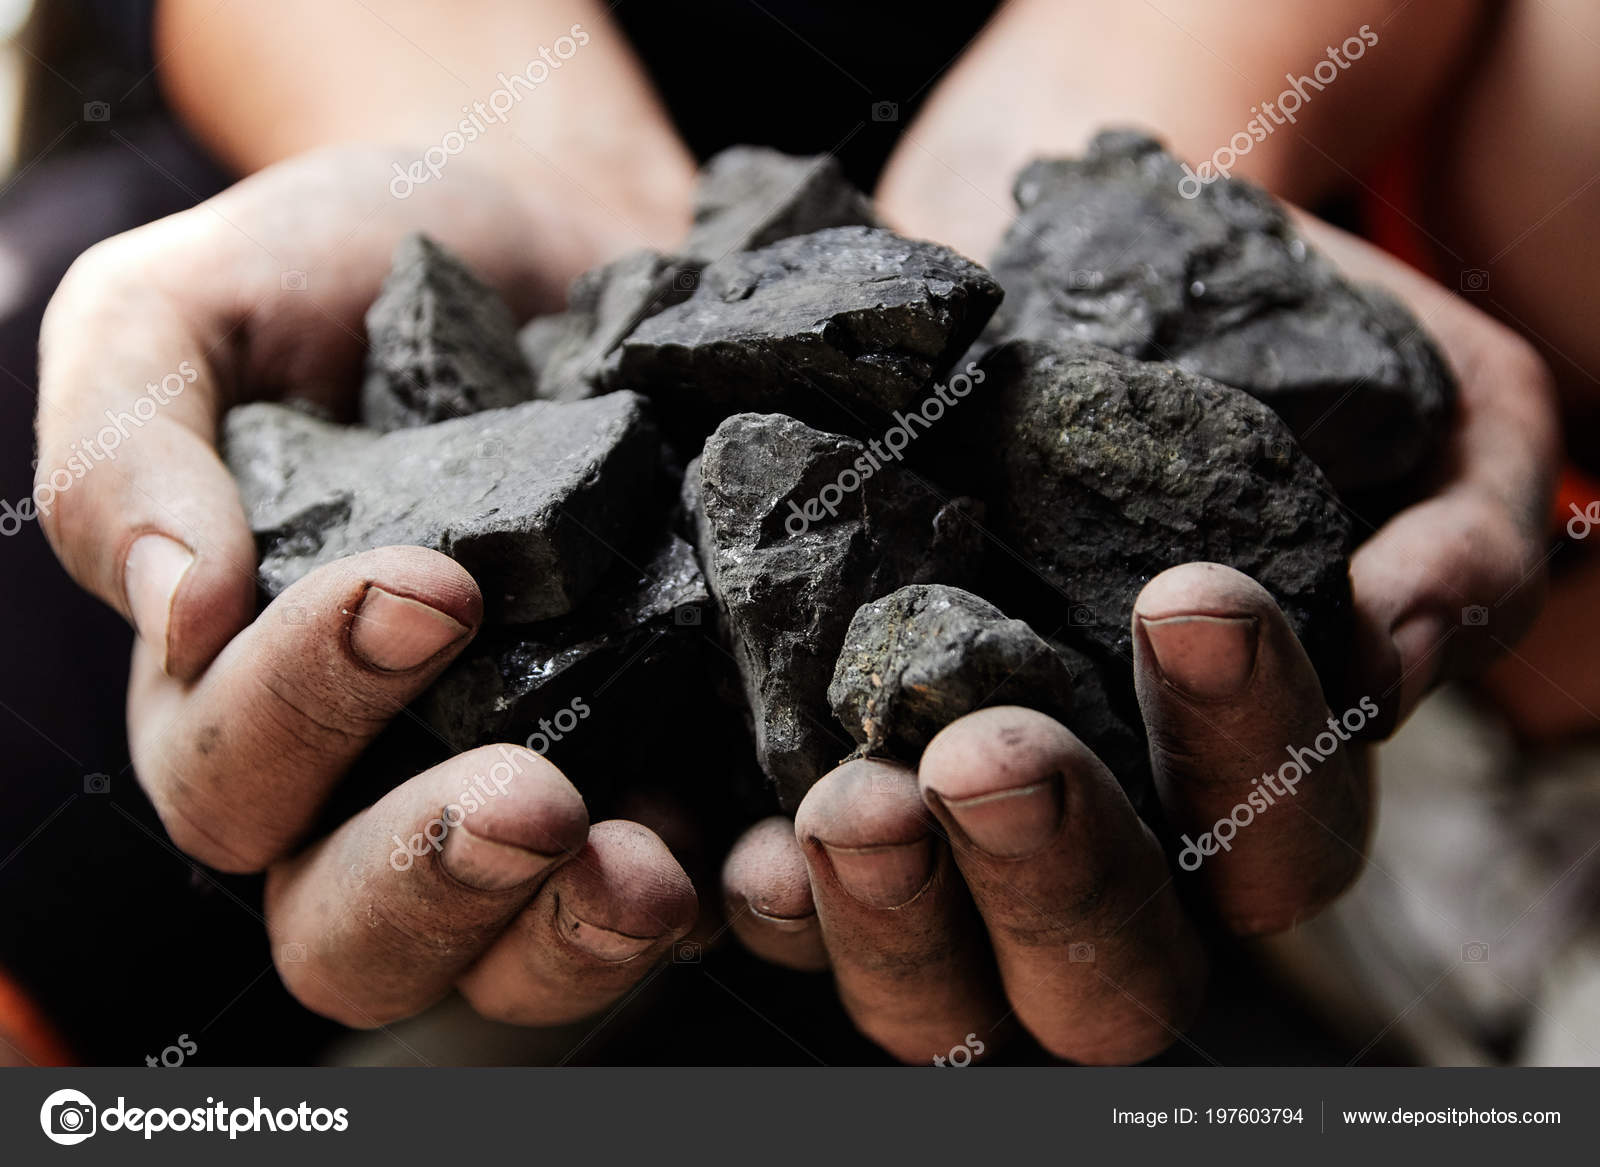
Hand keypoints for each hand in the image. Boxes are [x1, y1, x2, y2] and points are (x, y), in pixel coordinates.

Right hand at [34, 147, 696, 1028]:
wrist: (548, 234)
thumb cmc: (350, 272)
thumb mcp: (194, 309)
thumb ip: (132, 444)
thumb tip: (178, 608)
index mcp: (241, 699)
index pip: (231, 776)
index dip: (307, 709)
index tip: (426, 589)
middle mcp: (373, 782)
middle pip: (354, 931)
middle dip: (434, 880)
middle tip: (534, 798)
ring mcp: (534, 795)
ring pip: (517, 960)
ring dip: (574, 937)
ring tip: (649, 865)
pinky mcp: (670, 776)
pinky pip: (687, 896)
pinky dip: (726, 898)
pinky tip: (762, 852)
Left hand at [721, 216, 1560, 1064]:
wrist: (1024, 251)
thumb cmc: (1235, 325)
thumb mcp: (1417, 394)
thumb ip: (1461, 526)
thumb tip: (1396, 651)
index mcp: (1251, 787)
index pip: (1279, 842)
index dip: (1255, 753)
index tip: (1188, 598)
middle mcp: (1102, 844)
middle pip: (1105, 977)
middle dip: (1058, 879)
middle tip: (992, 754)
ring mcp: (942, 839)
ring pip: (931, 986)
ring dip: (895, 920)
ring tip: (853, 808)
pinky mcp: (805, 788)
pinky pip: (778, 907)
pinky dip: (761, 897)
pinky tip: (744, 850)